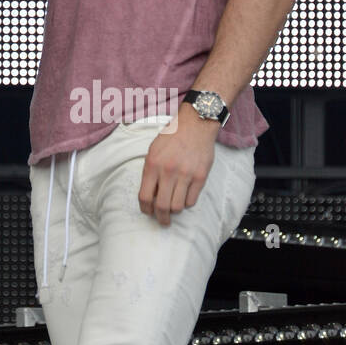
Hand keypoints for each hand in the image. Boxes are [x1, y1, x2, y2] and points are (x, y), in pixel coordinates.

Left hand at [138, 106, 219, 225]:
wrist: (196, 124)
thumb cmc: (173, 136)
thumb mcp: (153, 150)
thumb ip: (150, 172)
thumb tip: (149, 195)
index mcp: (153, 165)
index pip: (145, 197)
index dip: (145, 209)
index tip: (148, 212)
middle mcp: (168, 171)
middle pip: (161, 206)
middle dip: (161, 218)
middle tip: (163, 220)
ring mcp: (186, 175)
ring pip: (177, 207)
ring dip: (175, 211)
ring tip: (174, 207)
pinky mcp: (200, 176)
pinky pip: (191, 200)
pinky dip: (187, 202)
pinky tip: (185, 196)